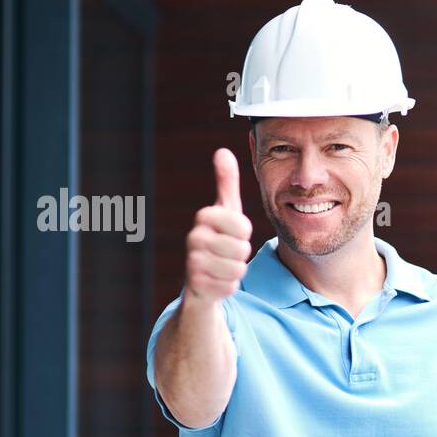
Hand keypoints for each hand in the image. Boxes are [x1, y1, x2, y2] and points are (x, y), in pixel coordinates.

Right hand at [185, 148, 251, 302]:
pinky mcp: (196, 286)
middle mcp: (193, 238)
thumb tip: (223, 150)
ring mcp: (192, 263)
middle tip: (226, 251)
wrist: (200, 276)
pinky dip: (228, 286)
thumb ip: (226, 182)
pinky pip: (231, 286)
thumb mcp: (226, 210)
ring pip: (238, 269)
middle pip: (242, 249)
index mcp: (204, 217)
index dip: (244, 233)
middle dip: (241, 253)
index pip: (244, 226)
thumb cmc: (219, 237)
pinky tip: (216, 280)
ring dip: (236, 270)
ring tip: (221, 265)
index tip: (232, 233)